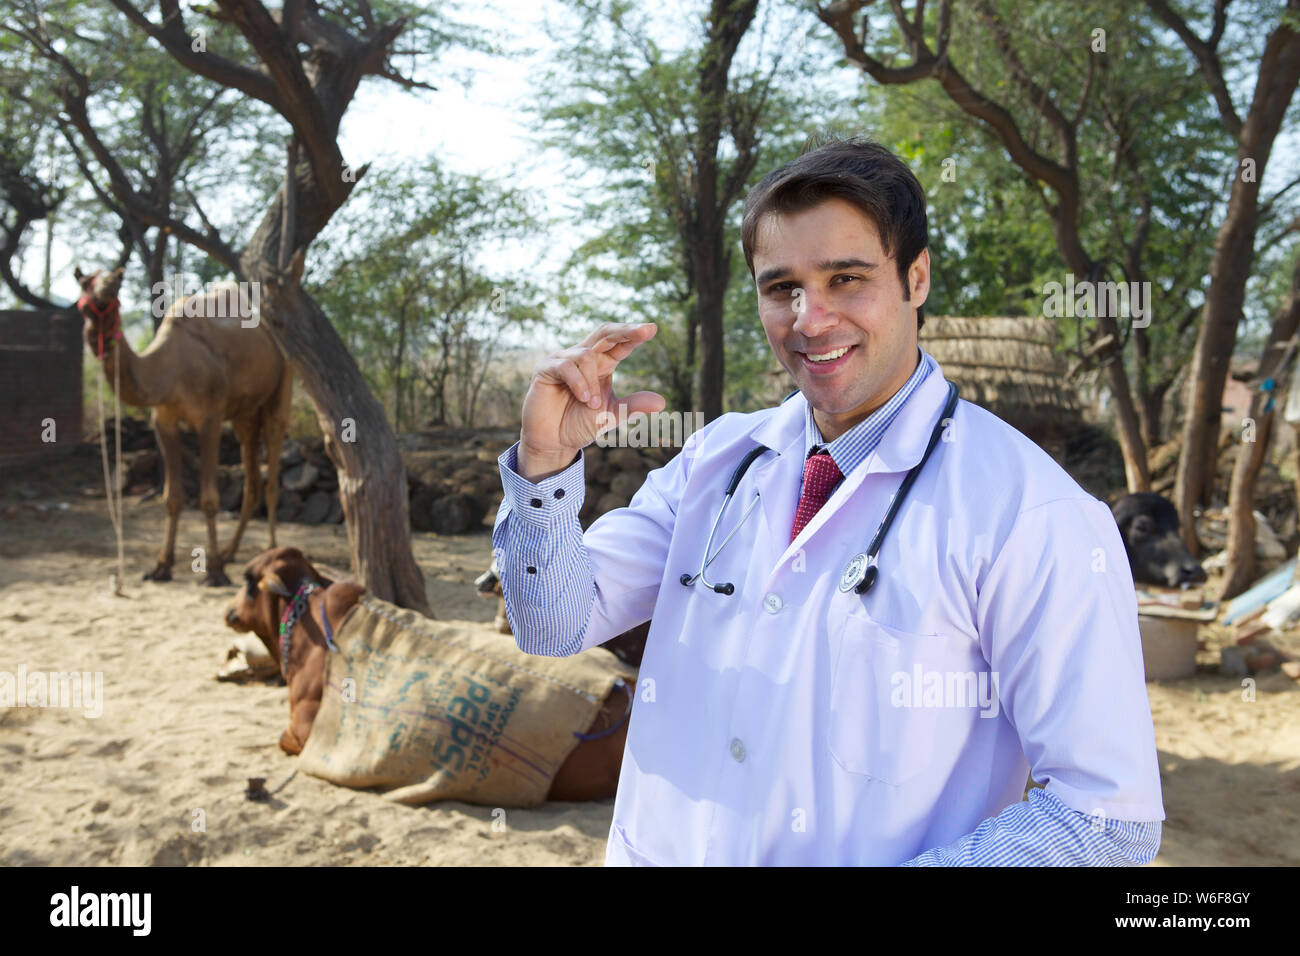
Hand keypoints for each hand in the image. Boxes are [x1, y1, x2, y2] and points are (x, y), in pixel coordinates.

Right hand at [518, 322, 665, 479]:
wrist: (554, 442)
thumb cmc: (581, 424)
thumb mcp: (612, 415)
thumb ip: (633, 406)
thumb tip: (662, 402)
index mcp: (602, 364)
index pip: (620, 343)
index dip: (634, 334)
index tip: (653, 329)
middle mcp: (583, 357)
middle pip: (605, 332)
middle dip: (625, 330)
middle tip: (645, 330)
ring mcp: (563, 360)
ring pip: (586, 356)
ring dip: (593, 382)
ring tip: (593, 405)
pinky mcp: (545, 368)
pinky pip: (566, 366)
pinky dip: (579, 383)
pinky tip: (583, 398)